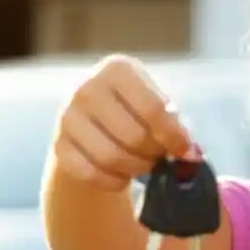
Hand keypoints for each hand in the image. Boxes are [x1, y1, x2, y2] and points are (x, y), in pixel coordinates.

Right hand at [52, 54, 192, 191]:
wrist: (92, 124)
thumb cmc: (135, 112)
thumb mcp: (155, 108)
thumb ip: (174, 127)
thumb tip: (191, 155)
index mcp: (117, 68)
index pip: (153, 108)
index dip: (173, 136)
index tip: (184, 151)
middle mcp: (87, 87)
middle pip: (134, 136)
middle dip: (153, 154)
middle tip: (158, 157)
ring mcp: (67, 117)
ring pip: (111, 157)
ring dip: (134, 169)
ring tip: (142, 165)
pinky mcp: (58, 146)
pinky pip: (91, 174)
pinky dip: (112, 182)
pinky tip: (121, 176)